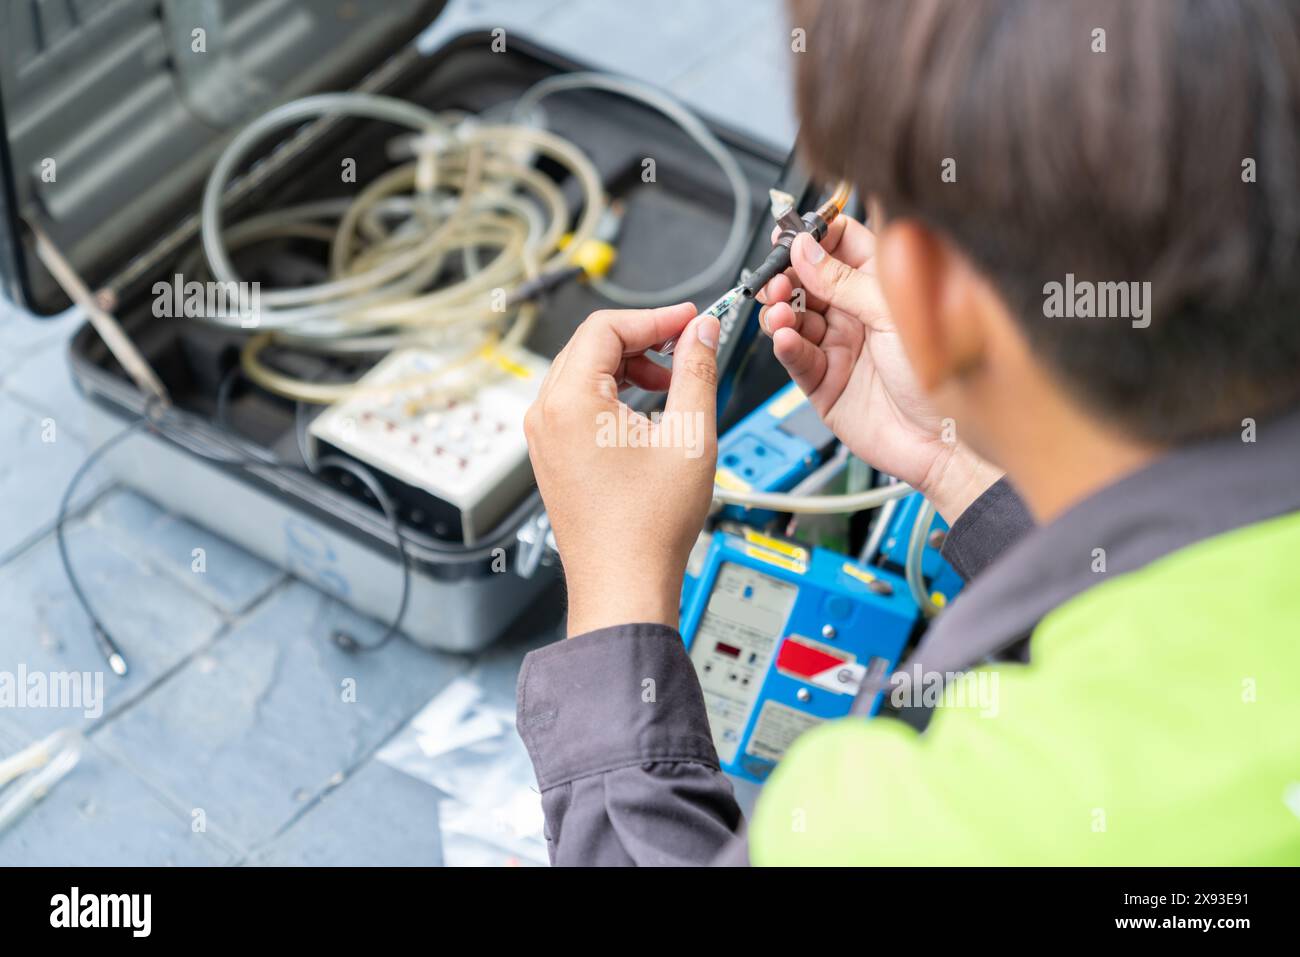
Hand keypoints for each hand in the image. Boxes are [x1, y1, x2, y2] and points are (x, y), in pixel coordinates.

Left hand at [523, 303, 719, 636]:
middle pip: (591, 345)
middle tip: (687, 346)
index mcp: (569, 401)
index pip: (606, 327)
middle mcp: (545, 415)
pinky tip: (649, 413)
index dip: (655, 318)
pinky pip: (578, 404)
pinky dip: (613, 395)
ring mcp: (544, 437)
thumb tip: (704, 333)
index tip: (691, 321)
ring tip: (673, 385)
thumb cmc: (648, 527)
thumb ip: (697, 372)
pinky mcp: (552, 456)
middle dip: (643, 339)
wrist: (624, 585)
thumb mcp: (689, 436)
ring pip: (584, 373)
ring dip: (629, 367)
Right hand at [757, 219, 999, 522]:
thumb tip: (807, 251)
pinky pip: (795, 357)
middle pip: (808, 280)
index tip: (792, 235)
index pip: (840, 245)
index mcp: (882, 285)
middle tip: (777, 277)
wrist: (944, 440)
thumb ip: (845, 281)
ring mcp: (839, 347)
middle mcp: (858, 313)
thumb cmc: (941, 376)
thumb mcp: (893, 313)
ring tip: (780, 312)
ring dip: (780, 310)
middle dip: (786, 274)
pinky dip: (786, 345)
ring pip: (794, 318)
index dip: (814, 237)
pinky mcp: (824, 382)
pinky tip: (785, 338)